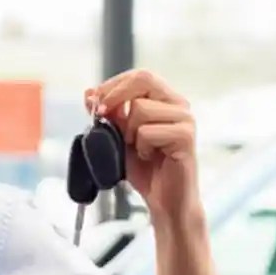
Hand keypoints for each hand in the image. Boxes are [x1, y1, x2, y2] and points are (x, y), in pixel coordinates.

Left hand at [86, 69, 200, 220]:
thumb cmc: (144, 167)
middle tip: (104, 116)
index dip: (112, 85)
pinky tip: (150, 157)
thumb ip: (107, 114)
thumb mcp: (117, 136)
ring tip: (139, 148)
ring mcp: (185, 119)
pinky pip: (148, 132)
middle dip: (115, 97)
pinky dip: (141, 147)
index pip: (138, 75)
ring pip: (141, 109)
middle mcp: (178, 104)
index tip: (94, 102)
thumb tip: (89, 92)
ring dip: (129, 132)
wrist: (163, 199)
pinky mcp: (186, 136)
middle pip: (144, 79)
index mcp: (163, 99)